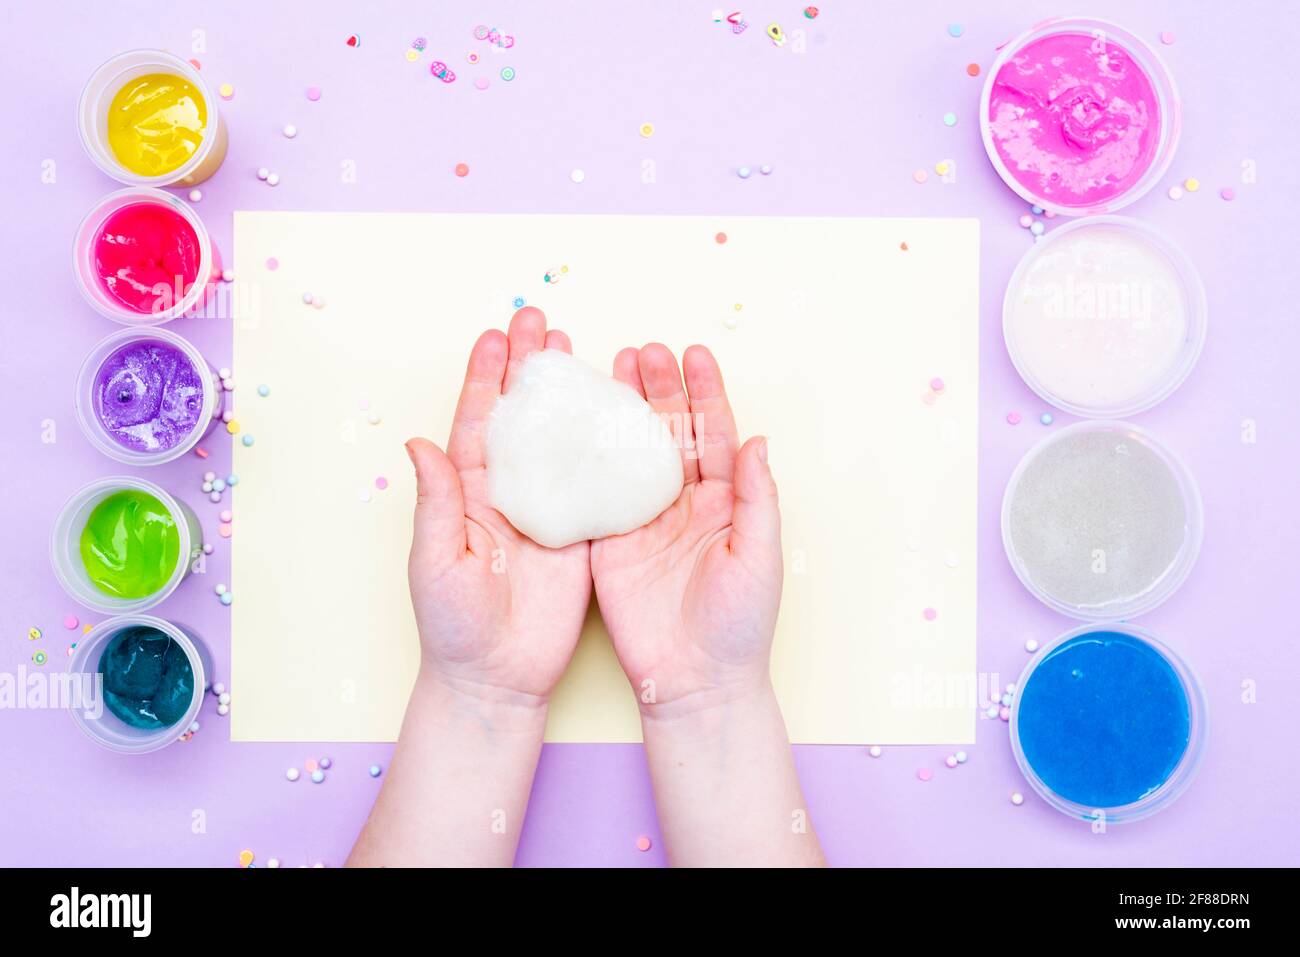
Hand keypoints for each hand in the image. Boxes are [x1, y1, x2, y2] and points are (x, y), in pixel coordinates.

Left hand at [405, 307, 590, 703]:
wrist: (497, 678)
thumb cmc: (453, 625)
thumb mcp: (436, 561)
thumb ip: (436, 502)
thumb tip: (419, 443)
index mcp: (469, 493)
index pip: (478, 421)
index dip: (487, 377)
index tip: (497, 335)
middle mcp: (509, 492)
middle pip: (521, 417)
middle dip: (528, 369)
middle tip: (541, 322)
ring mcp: (547, 510)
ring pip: (559, 440)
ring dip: (567, 396)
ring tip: (575, 351)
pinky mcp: (581, 535)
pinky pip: (595, 482)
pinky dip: (605, 446)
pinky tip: (617, 412)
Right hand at [590, 343, 781, 715]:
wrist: (694, 683)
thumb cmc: (739, 627)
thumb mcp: (758, 557)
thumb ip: (757, 498)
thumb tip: (757, 440)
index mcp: (726, 503)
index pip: (716, 434)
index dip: (705, 393)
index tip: (694, 353)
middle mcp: (685, 504)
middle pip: (671, 433)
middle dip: (658, 389)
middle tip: (643, 350)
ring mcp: (646, 521)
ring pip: (632, 454)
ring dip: (623, 412)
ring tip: (611, 367)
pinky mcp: (611, 544)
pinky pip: (599, 492)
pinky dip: (589, 458)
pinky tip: (577, 423)